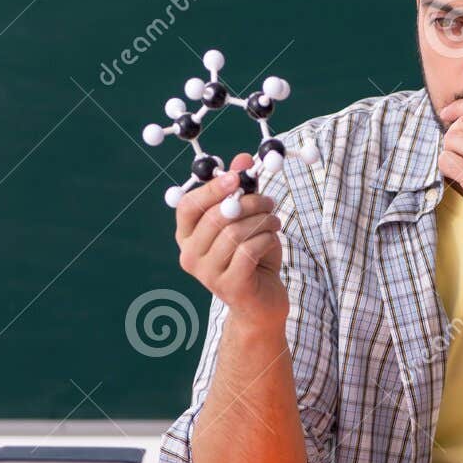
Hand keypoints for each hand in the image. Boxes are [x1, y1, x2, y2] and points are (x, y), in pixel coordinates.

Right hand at [175, 152, 286, 328]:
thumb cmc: (252, 257)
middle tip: (270, 201)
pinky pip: (249, 251)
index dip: (211, 188)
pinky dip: (266, 239)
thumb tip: (243, 159)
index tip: (237, 177)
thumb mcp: (247, 220)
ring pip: (235, 233)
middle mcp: (190, 256)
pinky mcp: (230, 287)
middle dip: (248, 203)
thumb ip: (242, 191)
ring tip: (275, 221)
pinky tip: (273, 239)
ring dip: (262, 221)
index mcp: (187, 236)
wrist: (262, 303)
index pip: (189, 206)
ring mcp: (207, 274)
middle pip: (215, 217)